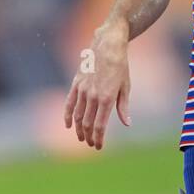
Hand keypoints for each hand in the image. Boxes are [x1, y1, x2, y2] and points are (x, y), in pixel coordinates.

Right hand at [64, 24, 130, 149]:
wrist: (107, 46)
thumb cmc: (120, 66)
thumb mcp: (126, 87)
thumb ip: (123, 107)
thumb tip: (126, 124)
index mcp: (107, 98)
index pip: (100, 125)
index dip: (99, 138)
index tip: (98, 146)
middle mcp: (93, 96)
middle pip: (87, 123)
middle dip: (89, 136)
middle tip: (91, 144)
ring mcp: (83, 90)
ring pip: (77, 115)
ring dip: (79, 129)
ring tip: (82, 137)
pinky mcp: (76, 83)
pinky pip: (69, 103)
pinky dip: (67, 115)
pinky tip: (68, 125)